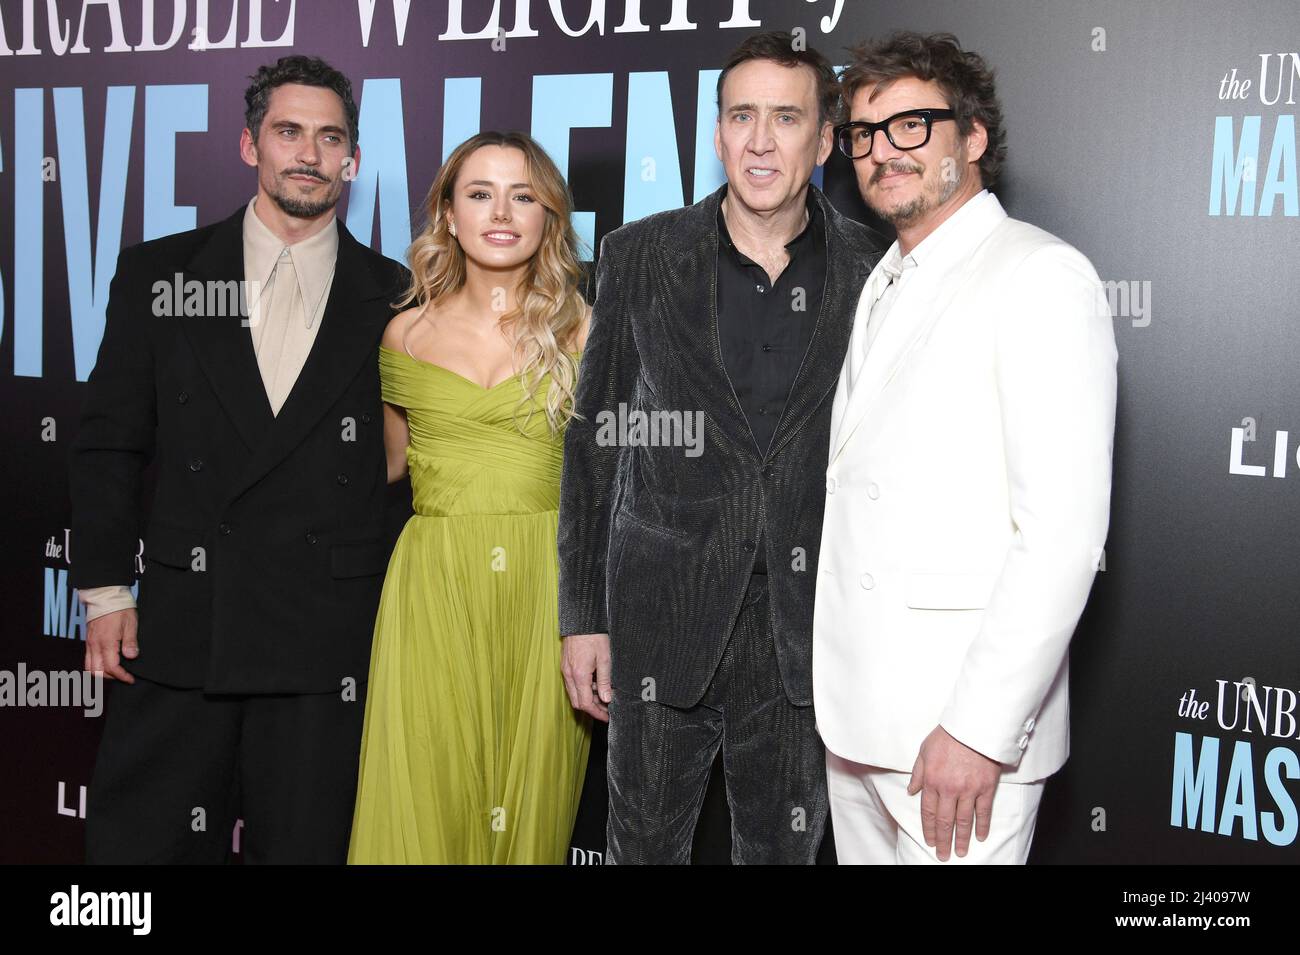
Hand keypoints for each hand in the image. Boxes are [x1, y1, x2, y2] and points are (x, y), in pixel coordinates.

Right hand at [84, 608, 138, 683]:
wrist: (104, 595)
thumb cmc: (119, 607)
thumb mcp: (131, 623)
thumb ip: (130, 642)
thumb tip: (131, 656)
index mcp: (106, 642)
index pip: (111, 667)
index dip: (121, 676)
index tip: (130, 679)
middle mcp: (95, 645)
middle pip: (97, 671)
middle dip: (110, 677)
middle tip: (123, 676)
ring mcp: (90, 643)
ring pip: (89, 667)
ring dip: (101, 673)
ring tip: (115, 671)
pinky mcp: (88, 640)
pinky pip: (87, 659)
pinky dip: (95, 665)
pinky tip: (106, 662)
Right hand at [561, 633, 610, 721]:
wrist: (581, 620)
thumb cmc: (594, 637)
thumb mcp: (605, 658)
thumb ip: (605, 681)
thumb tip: (606, 699)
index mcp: (579, 675)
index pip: (585, 704)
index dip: (596, 713)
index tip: (607, 716)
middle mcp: (569, 675)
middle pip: (577, 702)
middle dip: (592, 709)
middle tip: (606, 709)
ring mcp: (565, 670)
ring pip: (574, 694)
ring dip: (587, 698)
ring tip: (603, 695)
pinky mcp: (565, 666)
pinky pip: (572, 684)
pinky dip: (583, 689)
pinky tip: (595, 684)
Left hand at [907, 724, 1002, 860]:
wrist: (974, 726)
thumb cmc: (947, 735)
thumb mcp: (924, 751)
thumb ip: (917, 773)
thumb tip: (911, 791)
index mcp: (932, 780)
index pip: (928, 812)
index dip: (928, 829)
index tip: (929, 841)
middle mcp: (949, 789)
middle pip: (945, 821)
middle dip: (943, 841)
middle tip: (943, 855)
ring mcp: (969, 790)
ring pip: (964, 821)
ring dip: (962, 839)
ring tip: (961, 852)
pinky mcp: (986, 788)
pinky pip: (984, 812)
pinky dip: (982, 826)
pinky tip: (980, 837)